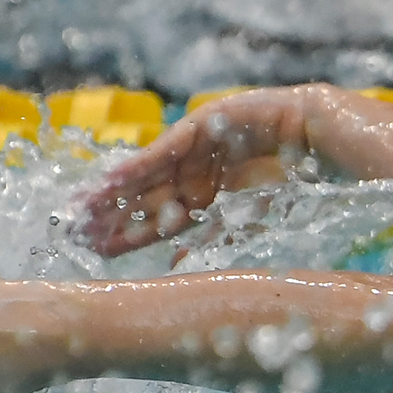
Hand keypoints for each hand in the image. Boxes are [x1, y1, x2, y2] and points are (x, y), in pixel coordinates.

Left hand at [77, 88, 306, 257]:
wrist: (316, 139)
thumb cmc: (292, 180)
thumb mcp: (247, 217)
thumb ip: (213, 238)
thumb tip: (176, 266)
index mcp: (206, 198)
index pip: (159, 221)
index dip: (131, 235)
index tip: (99, 251)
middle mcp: (194, 174)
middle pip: (144, 197)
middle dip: (112, 214)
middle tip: (76, 231)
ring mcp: (194, 150)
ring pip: (146, 174)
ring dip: (115, 191)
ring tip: (81, 209)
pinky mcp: (198, 126)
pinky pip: (162, 150)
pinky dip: (138, 165)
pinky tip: (111, 181)